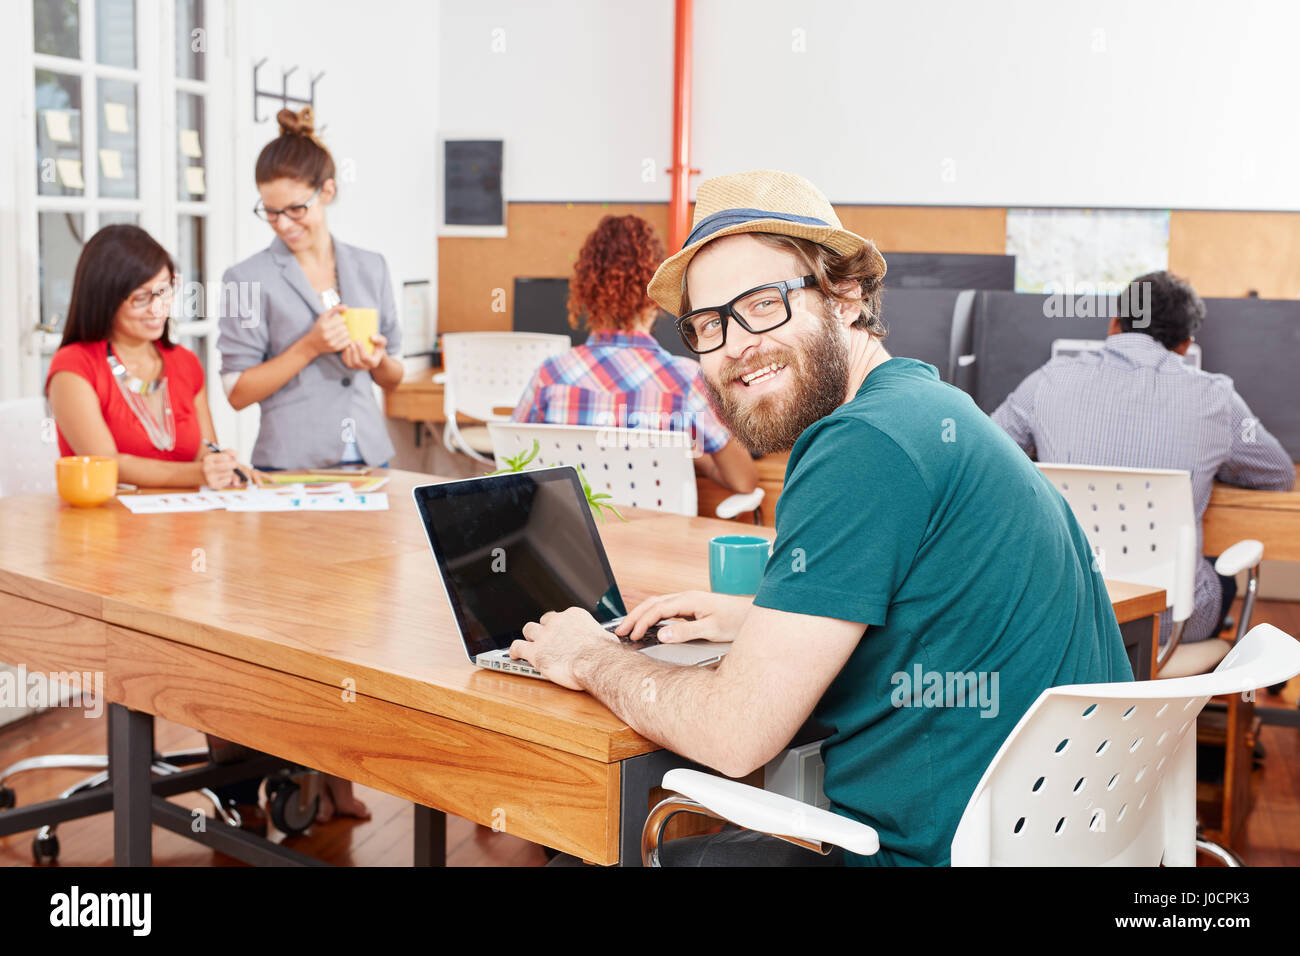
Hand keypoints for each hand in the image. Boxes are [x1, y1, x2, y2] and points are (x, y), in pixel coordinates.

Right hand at [201, 451, 261, 488]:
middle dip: (233, 464)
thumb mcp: (216, 455)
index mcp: (208, 459)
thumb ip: (227, 452)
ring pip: (230, 473)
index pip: (226, 457)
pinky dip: (227, 478)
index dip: (230, 458)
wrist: (198, 475)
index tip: (228, 459)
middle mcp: (207, 468)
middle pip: (230, 465)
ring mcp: (210, 477)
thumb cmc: (212, 463)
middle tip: (232, 464)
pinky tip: (221, 477)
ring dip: (230, 472)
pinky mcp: (214, 485)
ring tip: (223, 471)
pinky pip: (228, 480)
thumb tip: (236, 454)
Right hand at [301, 305, 348, 357]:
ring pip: (347, 334)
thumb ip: (334, 309)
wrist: (312, 344)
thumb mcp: (323, 317)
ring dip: (345, 332)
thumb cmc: (318, 328)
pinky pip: (348, 342)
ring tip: (340, 332)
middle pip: (344, 327)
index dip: (341, 320)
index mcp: (324, 326)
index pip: (341, 320)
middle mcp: (327, 335)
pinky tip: (342, 338)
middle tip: (340, 327)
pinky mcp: (335, 348)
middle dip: (343, 326)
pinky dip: (347, 339)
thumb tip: (346, 306)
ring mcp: (331, 342)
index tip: (339, 321)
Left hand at [340, 333, 386, 370]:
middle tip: (351, 342)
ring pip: (350, 364)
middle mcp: (366, 367)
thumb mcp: (382, 341)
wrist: (373, 350)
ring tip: (348, 344)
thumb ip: (379, 339)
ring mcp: (358, 367)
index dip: (361, 350)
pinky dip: (345, 355)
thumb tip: (372, 337)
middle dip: (353, 352)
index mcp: (373, 363)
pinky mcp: (351, 365)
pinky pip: (346, 362)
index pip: (365, 358)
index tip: (358, 341)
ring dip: (348, 354)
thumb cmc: (377, 345)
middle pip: (357, 362)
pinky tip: (346, 347)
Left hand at [510, 607, 618, 690]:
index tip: (560, 632)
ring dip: (529, 638)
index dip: (559, 626)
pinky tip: (514, 656)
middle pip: (543, 621)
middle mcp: (557, 622)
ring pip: (528, 630)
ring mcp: (544, 636)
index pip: (561, 616)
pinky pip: (517, 647)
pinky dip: (514, 651)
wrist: (597, 663)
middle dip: (543, 629)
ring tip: (529, 645)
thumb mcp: (605, 637)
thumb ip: (598, 636)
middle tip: (546, 639)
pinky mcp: (535, 652)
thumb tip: (605, 642)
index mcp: (574, 616)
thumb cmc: (605, 653)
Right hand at [615, 590, 751, 643]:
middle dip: (634, 617)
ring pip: (657, 604)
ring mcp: (687, 601)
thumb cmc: (735, 620)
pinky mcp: (690, 607)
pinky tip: (647, 625)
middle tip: (619, 632)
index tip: (633, 637)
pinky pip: (664, 609)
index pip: (657, 610)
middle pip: (652, 604)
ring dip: (641, 615)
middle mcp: (685, 597)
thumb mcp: (711, 629)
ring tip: (628, 629)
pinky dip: (651, 616)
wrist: (752, 613)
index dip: (642, 623)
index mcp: (688, 600)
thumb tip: (661, 634)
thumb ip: (685, 632)